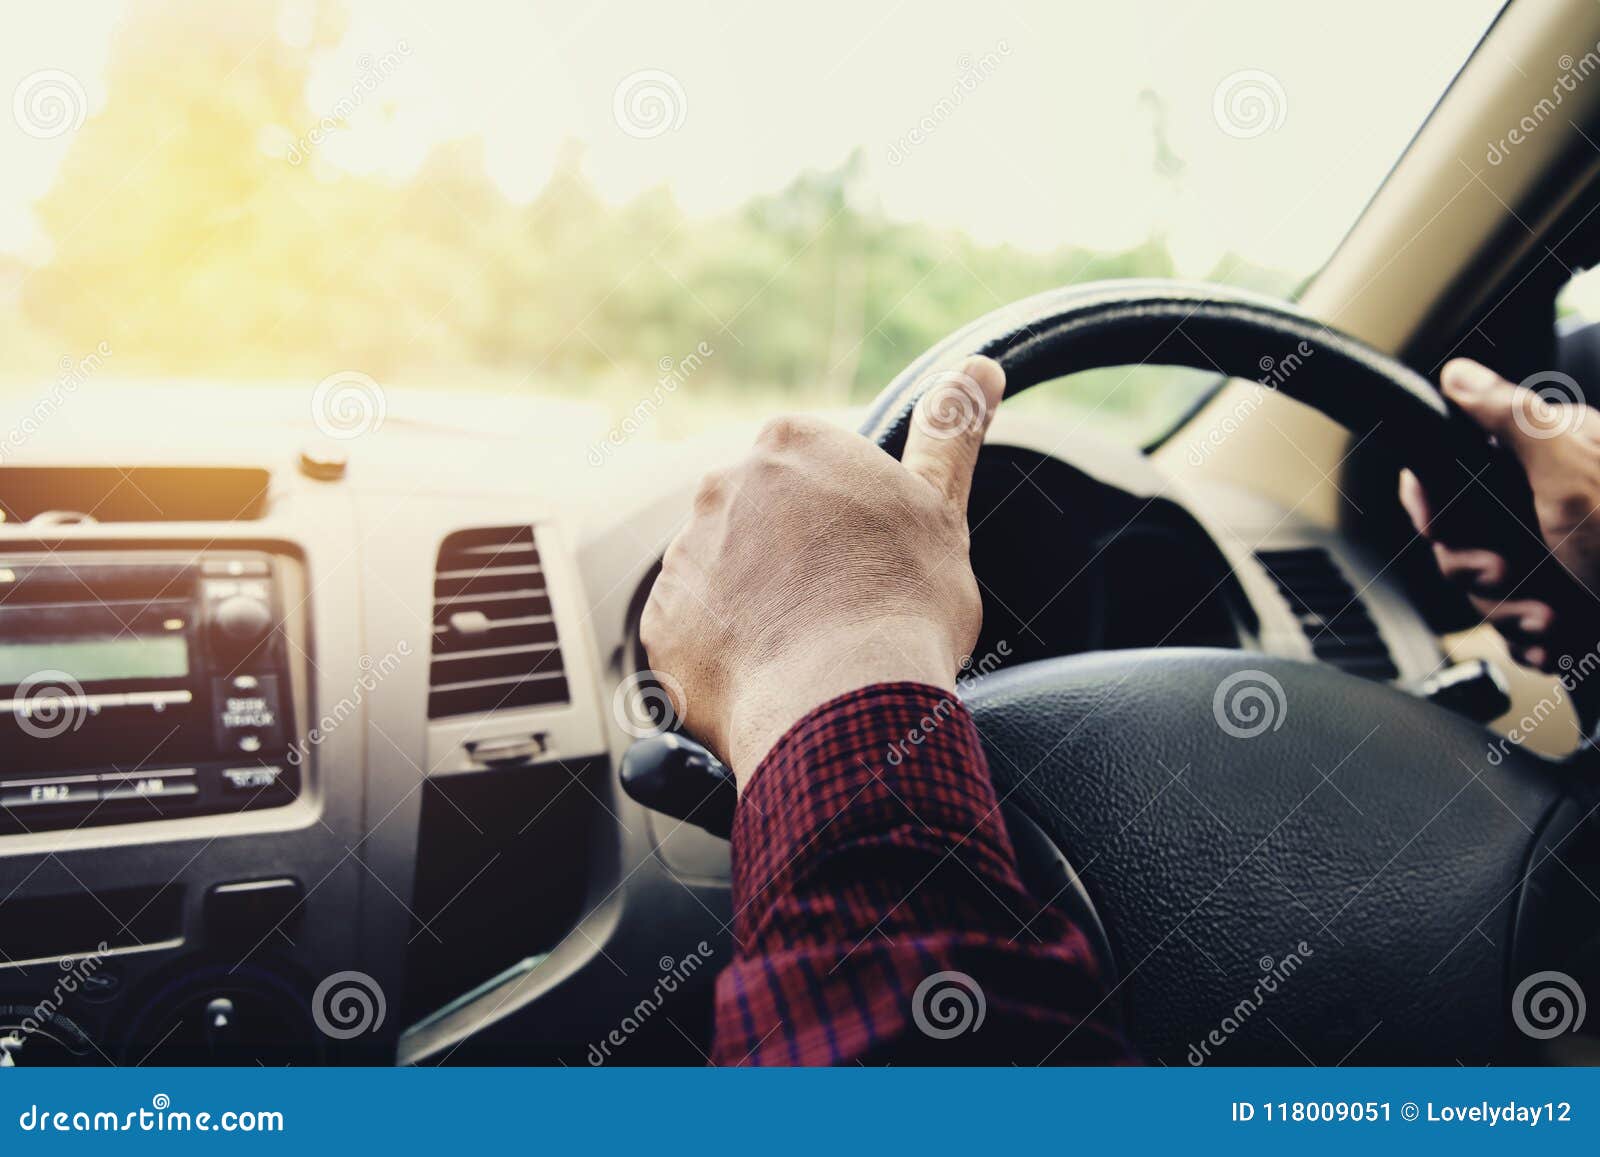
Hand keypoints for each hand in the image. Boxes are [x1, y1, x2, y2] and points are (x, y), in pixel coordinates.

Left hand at [640, 356, 1005, 788]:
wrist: (841, 704)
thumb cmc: (902, 606)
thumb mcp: (941, 509)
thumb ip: (948, 434)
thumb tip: (976, 369)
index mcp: (791, 444)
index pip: (810, 464)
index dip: (843, 515)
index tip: (865, 554)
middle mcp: (723, 485)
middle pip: (761, 515)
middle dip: (793, 552)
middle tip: (840, 605)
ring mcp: (686, 554)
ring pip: (725, 571)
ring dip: (756, 600)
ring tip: (808, 648)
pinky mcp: (662, 621)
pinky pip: (695, 630)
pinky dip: (726, 650)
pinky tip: (771, 674)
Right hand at [1399, 357, 1599, 671]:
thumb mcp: (1572, 464)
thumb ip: (1509, 416)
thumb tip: (1460, 374)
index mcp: (1543, 459)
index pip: (1450, 477)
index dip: (1436, 508)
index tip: (1447, 528)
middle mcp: (1547, 505)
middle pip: (1461, 542)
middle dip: (1480, 572)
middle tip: (1508, 573)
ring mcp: (1559, 558)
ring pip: (1489, 593)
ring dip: (1512, 615)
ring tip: (1552, 618)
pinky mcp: (1572, 604)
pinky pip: (1521, 631)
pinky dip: (1537, 642)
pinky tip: (1560, 638)